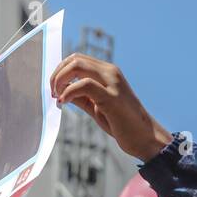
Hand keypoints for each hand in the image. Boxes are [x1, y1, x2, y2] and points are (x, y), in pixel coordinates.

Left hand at [49, 55, 171, 161]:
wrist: (145, 138)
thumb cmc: (122, 124)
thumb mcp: (96, 107)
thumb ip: (81, 96)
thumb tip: (61, 91)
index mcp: (107, 72)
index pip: (77, 59)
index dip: (60, 70)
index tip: (54, 89)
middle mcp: (110, 72)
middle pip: (74, 59)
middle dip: (56, 74)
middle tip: (52, 93)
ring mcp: (112, 83)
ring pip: (77, 66)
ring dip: (59, 80)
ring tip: (57, 98)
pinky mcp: (112, 97)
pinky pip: (84, 85)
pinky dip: (68, 92)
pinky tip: (63, 103)